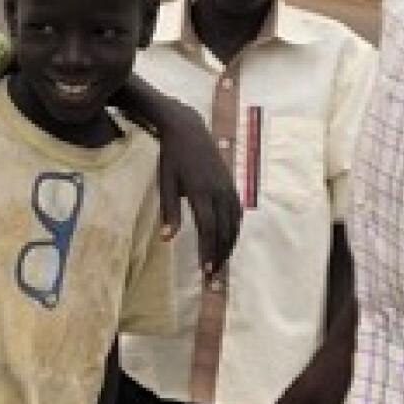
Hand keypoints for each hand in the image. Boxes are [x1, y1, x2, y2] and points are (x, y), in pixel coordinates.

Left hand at [153, 98, 241, 280]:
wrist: (188, 129)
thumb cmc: (172, 157)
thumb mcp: (165, 183)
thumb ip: (169, 211)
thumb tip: (167, 239)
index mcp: (201, 191)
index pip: (208, 228)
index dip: (209, 250)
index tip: (206, 270)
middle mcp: (218, 190)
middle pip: (225, 229)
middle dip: (221, 254)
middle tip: (214, 274)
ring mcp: (228, 186)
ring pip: (234, 222)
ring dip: (230, 244)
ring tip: (221, 262)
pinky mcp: (231, 183)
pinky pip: (237, 211)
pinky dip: (235, 228)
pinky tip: (229, 239)